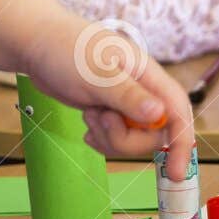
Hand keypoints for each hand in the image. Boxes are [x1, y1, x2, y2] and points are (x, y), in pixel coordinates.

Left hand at [20, 22, 195, 178]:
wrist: (36, 44)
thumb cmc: (65, 50)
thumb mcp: (97, 74)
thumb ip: (129, 96)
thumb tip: (159, 115)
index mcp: (149, 76)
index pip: (177, 113)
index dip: (181, 144)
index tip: (175, 173)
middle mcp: (144, 92)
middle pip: (155, 135)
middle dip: (126, 139)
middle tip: (100, 119)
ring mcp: (127, 105)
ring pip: (134, 141)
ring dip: (110, 137)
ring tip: (90, 114)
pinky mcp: (112, 113)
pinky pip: (117, 140)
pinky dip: (102, 139)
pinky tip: (88, 123)